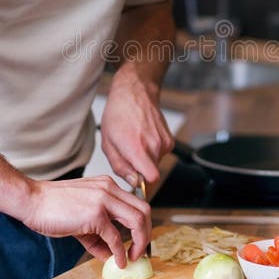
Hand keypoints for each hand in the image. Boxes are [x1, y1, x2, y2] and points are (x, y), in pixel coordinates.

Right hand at [21, 175, 150, 266]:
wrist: (32, 200)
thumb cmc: (52, 206)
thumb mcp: (82, 217)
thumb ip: (98, 235)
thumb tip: (111, 255)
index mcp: (108, 185)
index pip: (136, 203)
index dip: (143, 224)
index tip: (139, 241)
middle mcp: (109, 189)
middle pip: (144, 210)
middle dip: (146, 233)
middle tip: (140, 251)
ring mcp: (103, 200)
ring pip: (137, 221)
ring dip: (140, 243)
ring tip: (133, 257)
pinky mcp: (95, 215)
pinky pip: (115, 237)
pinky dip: (120, 252)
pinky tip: (118, 262)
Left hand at [101, 66, 173, 185]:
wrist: (134, 93)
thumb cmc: (118, 114)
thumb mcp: (108, 144)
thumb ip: (120, 167)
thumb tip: (133, 182)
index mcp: (137, 148)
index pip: (151, 179)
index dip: (142, 184)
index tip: (135, 182)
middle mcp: (153, 146)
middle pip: (151, 174)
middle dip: (140, 171)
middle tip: (128, 156)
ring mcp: (164, 143)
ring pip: (155, 164)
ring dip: (145, 160)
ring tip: (135, 143)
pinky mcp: (169, 141)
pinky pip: (160, 155)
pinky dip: (152, 151)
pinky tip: (143, 138)